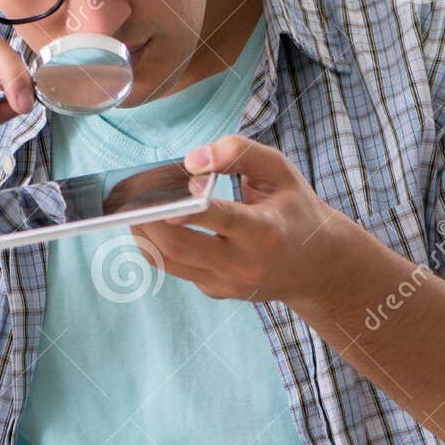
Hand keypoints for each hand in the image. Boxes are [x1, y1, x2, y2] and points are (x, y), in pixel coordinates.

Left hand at [131, 135, 360, 308]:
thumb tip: (192, 161)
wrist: (318, 267)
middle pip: (178, 246)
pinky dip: (160, 245)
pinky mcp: (216, 291)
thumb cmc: (296, 210)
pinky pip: (178, 268)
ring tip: (131, 209)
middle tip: (126, 198)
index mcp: (265, 231)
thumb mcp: (280, 171)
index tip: (158, 191)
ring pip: (168, 262)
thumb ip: (239, 152)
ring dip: (143, 233)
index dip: (184, 205)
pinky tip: (156, 223)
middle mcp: (244, 264)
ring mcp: (228, 284)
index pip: (217, 218)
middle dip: (145, 220)